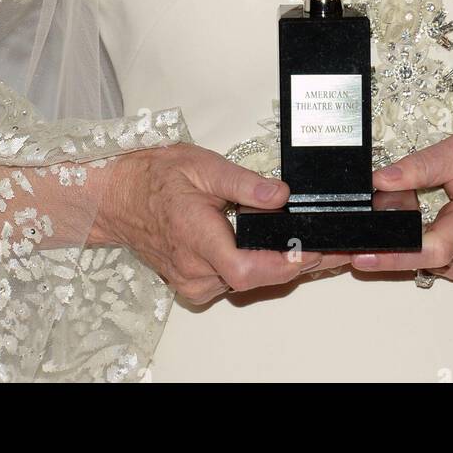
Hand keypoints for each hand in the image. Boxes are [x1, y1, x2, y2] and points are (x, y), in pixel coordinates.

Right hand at [94, 143, 352, 303]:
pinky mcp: (194, 285)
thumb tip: (282, 195)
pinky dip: (260, 268)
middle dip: (297, 264)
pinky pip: (235, 283)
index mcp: (196, 237)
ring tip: (316, 246)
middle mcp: (194, 270)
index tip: (316, 251)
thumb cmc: (156, 178)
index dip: (285, 264)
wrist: (119, 198)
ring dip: (281, 267)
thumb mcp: (203, 166)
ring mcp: (193, 282)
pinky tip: (280, 252)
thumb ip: (245, 183)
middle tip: (334, 248)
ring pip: (248, 283)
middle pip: (255, 279)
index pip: (247, 268)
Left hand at [351, 124, 452, 284]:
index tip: (362, 254)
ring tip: (420, 200)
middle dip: (394, 235)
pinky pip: (439, 262)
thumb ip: (418, 166)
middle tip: (389, 201)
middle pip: (422, 258)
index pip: (433, 249)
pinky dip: (427, 243)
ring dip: (411, 239)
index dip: (394, 255)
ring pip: (427, 261)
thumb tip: (378, 181)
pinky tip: (434, 215)